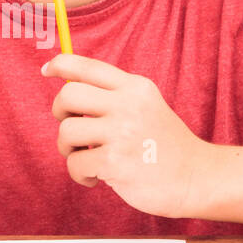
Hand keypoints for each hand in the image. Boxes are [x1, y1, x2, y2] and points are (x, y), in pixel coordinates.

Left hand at [41, 53, 209, 218]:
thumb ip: (114, 96)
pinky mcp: (115, 162)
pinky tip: (96, 178)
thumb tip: (66, 88)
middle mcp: (128, 104)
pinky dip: (79, 174)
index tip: (47, 70)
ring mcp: (122, 133)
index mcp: (135, 87)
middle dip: (60, 113)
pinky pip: (75, 163)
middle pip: (68, 95)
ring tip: (87, 157)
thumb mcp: (146, 107)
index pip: (87, 66)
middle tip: (73, 130)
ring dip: (69, 148)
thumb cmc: (164, 146)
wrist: (196, 178)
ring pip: (66, 132)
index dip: (60, 64)